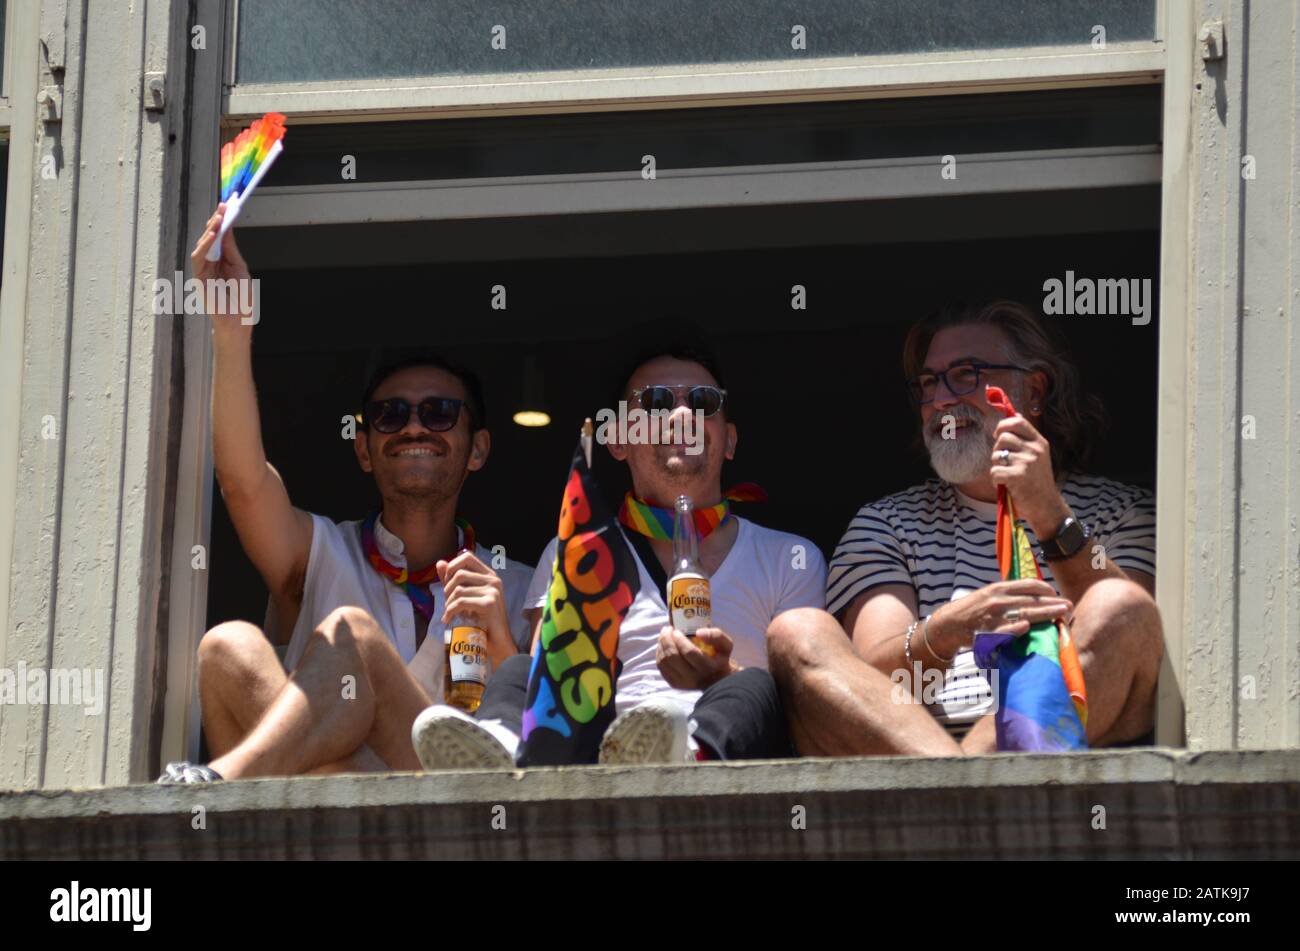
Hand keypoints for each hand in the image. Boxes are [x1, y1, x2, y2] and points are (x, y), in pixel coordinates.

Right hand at [190, 203, 254, 331]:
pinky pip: (198, 257)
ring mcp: (203, 269)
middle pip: (210, 238)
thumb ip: (230, 249)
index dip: (223, 222)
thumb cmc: (241, 297)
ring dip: (210, 230)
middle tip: (223, 207)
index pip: (220, 237)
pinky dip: (204, 246)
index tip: (227, 206)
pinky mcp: (198, 276)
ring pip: (203, 245)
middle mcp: (211, 262)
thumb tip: (227, 227)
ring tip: (218, 219)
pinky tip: (212, 236)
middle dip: (216, 222)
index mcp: (222, 259)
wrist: (238, 320)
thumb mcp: (239, 267)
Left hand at [438, 551, 514, 667]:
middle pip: (459, 573)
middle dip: (447, 589)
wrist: (497, 643)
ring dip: (448, 604)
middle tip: (447, 603)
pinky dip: (450, 611)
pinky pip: (461, 602)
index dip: (452, 566)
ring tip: (449, 613)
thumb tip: (439, 563)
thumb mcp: (465, 597)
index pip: (467, 557)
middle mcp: (493, 580)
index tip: (447, 583)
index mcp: (489, 575)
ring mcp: (493, 590)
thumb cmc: (481, 621)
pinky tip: (448, 619)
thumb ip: (453, 580)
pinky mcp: (489, 603)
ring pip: (458, 590)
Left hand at [655, 626, 736, 689]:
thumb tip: (698, 633)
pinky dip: (659, 654)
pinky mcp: (674, 684)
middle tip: (667, 629)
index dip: (679, 640)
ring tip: (664, 635)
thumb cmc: (720, 658)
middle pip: (672, 658)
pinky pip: (661, 668)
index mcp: (707, 667)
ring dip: (661, 646)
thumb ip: (715, 636)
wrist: (717, 679)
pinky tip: (662, 646)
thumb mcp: (726, 645)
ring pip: (664, 662)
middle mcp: (693, 677)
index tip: (676, 630)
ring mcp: (682, 682)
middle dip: (666, 640)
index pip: (688, 652)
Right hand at [927, 580, 1071, 656]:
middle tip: (1069, 606)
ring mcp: (993, 616)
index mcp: (998, 588)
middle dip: (1052, 603)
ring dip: (1045, 615)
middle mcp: (997, 599)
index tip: (1056, 594)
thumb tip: (1032, 595)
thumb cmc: (972, 610)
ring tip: (1062, 616)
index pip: (1027, 585)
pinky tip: (1029, 627)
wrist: (948, 624)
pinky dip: (1018, 629)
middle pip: (1031, 600)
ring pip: (1024, 614)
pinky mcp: (988, 632)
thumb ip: (1008, 594)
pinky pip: (1007, 630)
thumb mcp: (988, 595)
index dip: (1045, 589)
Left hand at [990, 414, 1070, 538]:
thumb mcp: (1038, 455)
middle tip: (1004, 462)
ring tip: (1007, 475)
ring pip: (996, 455)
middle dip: (997, 449)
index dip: (1002, 426)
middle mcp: (1035, 449)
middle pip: (1002, 437)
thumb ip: (1025, 437)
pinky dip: (995, 480)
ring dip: (996, 466)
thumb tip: (1015, 414)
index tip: (998, 436)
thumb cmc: (1037, 481)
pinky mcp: (1018, 476)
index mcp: (1039, 442)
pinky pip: (994, 471)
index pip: (1017, 422)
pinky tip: (1004, 485)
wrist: (1046, 506)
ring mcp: (1027, 462)